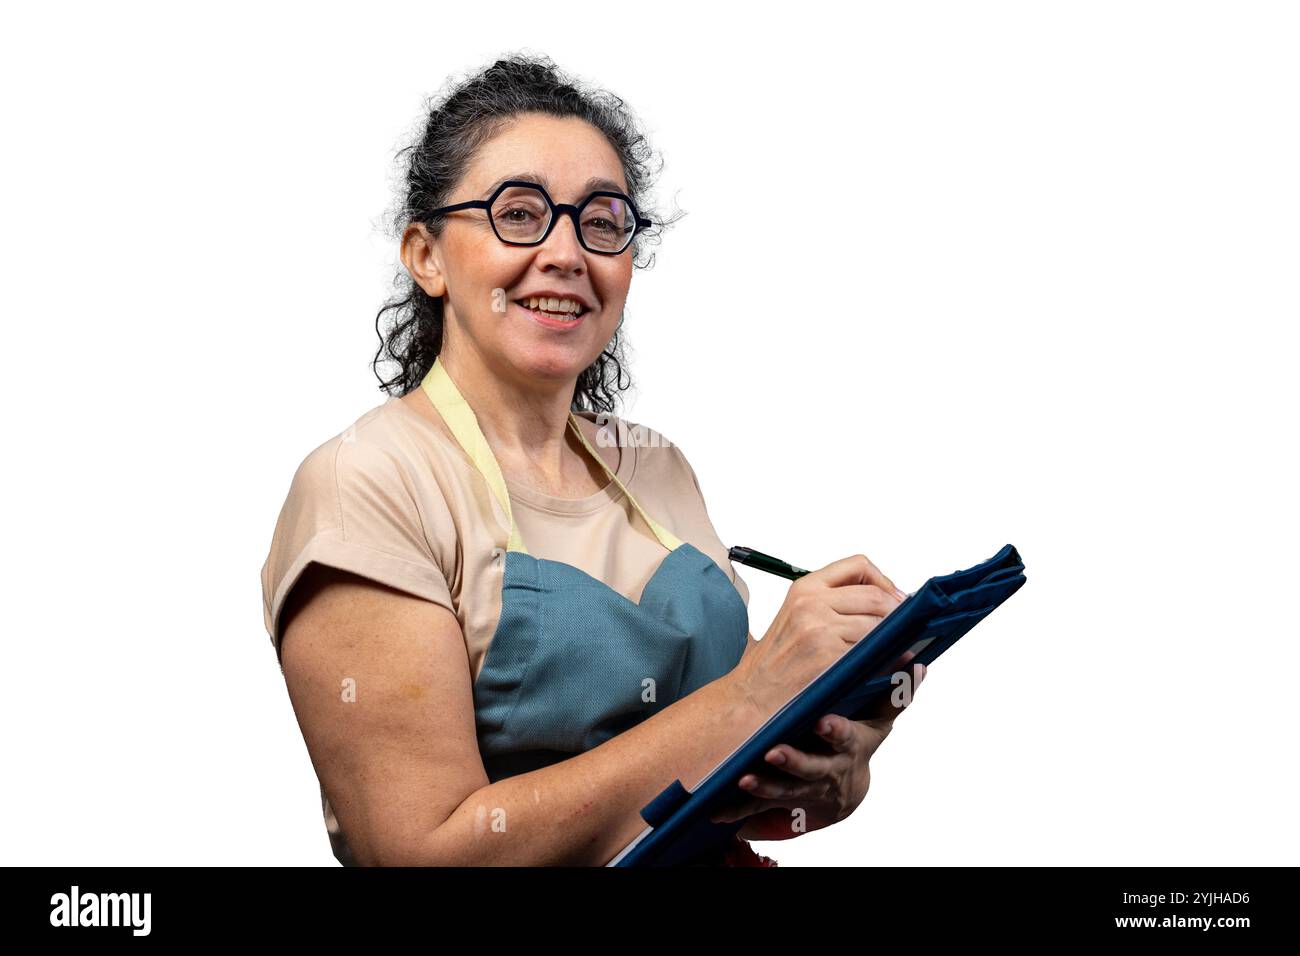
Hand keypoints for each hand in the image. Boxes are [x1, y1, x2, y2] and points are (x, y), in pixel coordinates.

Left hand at [709, 655, 926, 840]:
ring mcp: (806, 789)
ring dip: (765, 786)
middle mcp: (831, 770)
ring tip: (744, 777)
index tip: (824, 722)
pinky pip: (759, 808)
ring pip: (786, 791)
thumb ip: (894, 692)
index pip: (847, 737)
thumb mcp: (880, 718)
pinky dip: (739, 808)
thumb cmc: (857, 740)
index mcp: (854, 744)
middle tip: (774, 752)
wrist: (843, 789)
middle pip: (814, 769)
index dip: (837, 731)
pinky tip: (717, 809)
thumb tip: (915, 662)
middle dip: (795, 762)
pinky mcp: (784, 803)